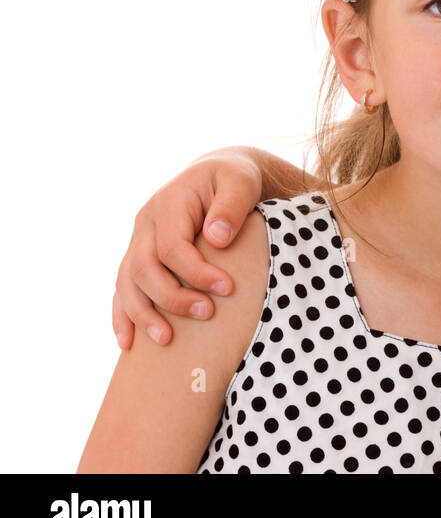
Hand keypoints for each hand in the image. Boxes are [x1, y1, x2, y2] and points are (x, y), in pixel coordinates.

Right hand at [111, 149, 262, 347]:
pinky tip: (128, 343)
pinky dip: (123, 315)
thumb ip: (232, 206)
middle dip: (172, 297)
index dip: (196, 272)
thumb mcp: (241, 182)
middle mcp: (146, 224)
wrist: (219, 174)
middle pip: (144, 269)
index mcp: (169, 204)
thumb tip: (217, 239)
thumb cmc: (234, 179)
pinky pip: (123, 288)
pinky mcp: (140, 256)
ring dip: (143, 314)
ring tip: (167, 340)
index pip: (172, 247)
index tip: (227, 288)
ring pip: (127, 283)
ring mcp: (139, 241)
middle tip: (207, 313)